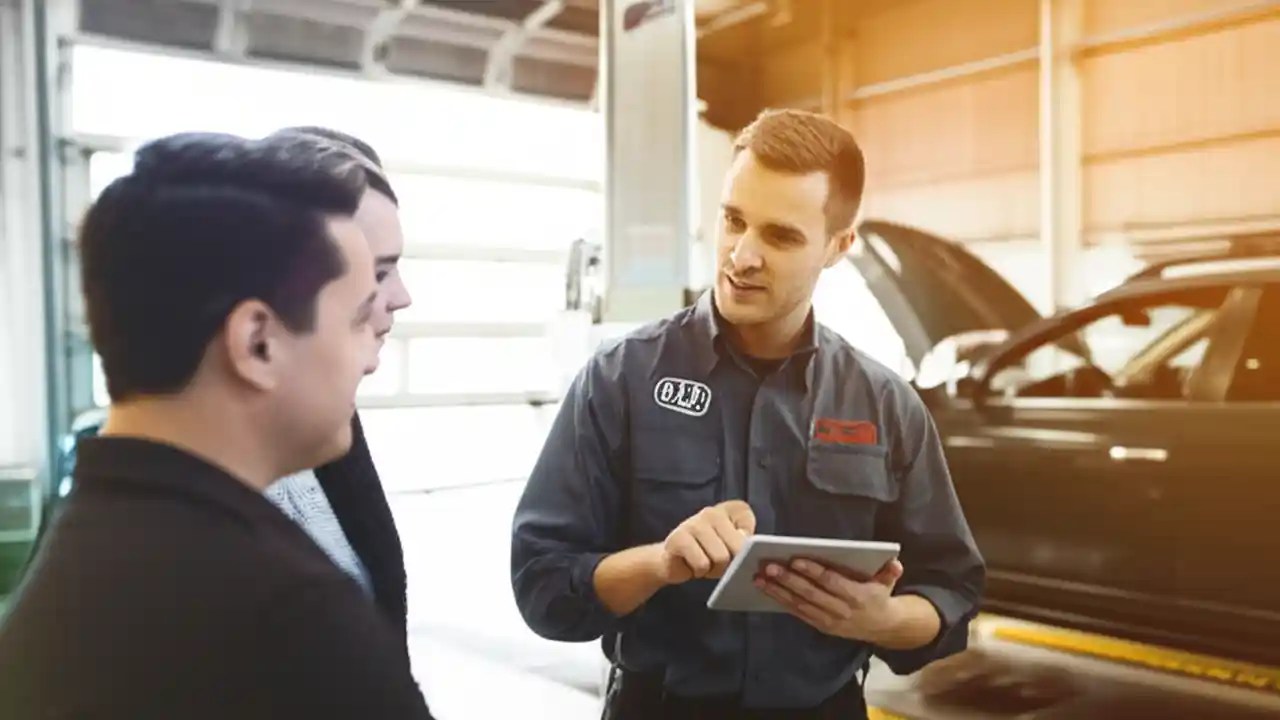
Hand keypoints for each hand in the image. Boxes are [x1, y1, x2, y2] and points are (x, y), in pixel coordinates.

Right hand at [656, 500, 755, 584]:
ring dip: (715, 570)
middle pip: (738, 546)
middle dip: (732, 563)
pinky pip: (702, 564)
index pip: (748, 521)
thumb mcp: (734, 548)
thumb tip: (753, 555)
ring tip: (705, 564)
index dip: (747, 542)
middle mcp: (712, 512)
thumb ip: (748, 546)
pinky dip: (699, 572)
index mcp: (729, 510)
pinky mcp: (678, 538)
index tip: (734, 546)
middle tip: (719, 563)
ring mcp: (693, 523)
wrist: (674, 563)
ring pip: (721, 557)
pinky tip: (693, 566)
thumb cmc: (709, 555)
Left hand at [755, 557, 905, 642]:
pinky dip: (780, 601)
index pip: (831, 582)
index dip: (814, 572)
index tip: (796, 560)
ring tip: (759, 578)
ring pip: (799, 604)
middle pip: (810, 594)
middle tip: (769, 566)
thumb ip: (889, 572)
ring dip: (777, 592)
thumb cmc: (879, 596)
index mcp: (857, 597)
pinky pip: (797, 613)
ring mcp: (828, 620)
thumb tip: (895, 562)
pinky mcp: (819, 626)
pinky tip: (766, 589)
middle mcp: (840, 610)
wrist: (882, 627)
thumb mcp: (888, 583)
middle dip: (788, 580)